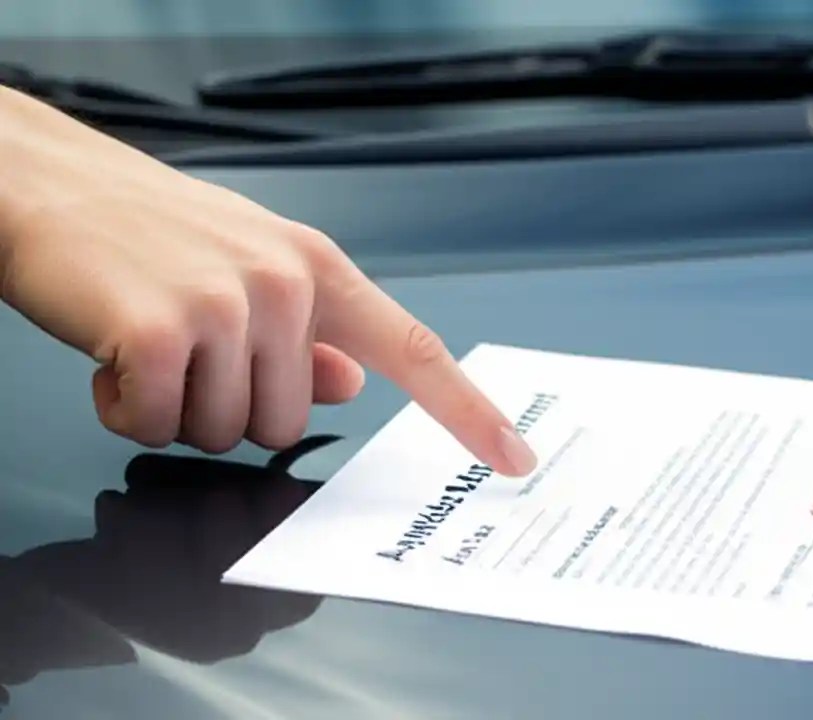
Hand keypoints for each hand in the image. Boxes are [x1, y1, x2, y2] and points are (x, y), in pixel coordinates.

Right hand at [0, 87, 536, 475]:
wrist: (49, 182)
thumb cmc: (150, 231)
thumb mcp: (249, 269)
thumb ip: (311, 335)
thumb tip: (350, 386)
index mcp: (318, 269)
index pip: (413, 350)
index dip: (468, 413)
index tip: (515, 457)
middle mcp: (286, 284)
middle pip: (284, 425)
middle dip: (227, 408)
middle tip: (184, 350)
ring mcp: (227, 305)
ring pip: (224, 435)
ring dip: (175, 408)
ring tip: (147, 341)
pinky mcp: (161, 330)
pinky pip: (157, 427)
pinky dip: (124, 408)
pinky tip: (111, 355)